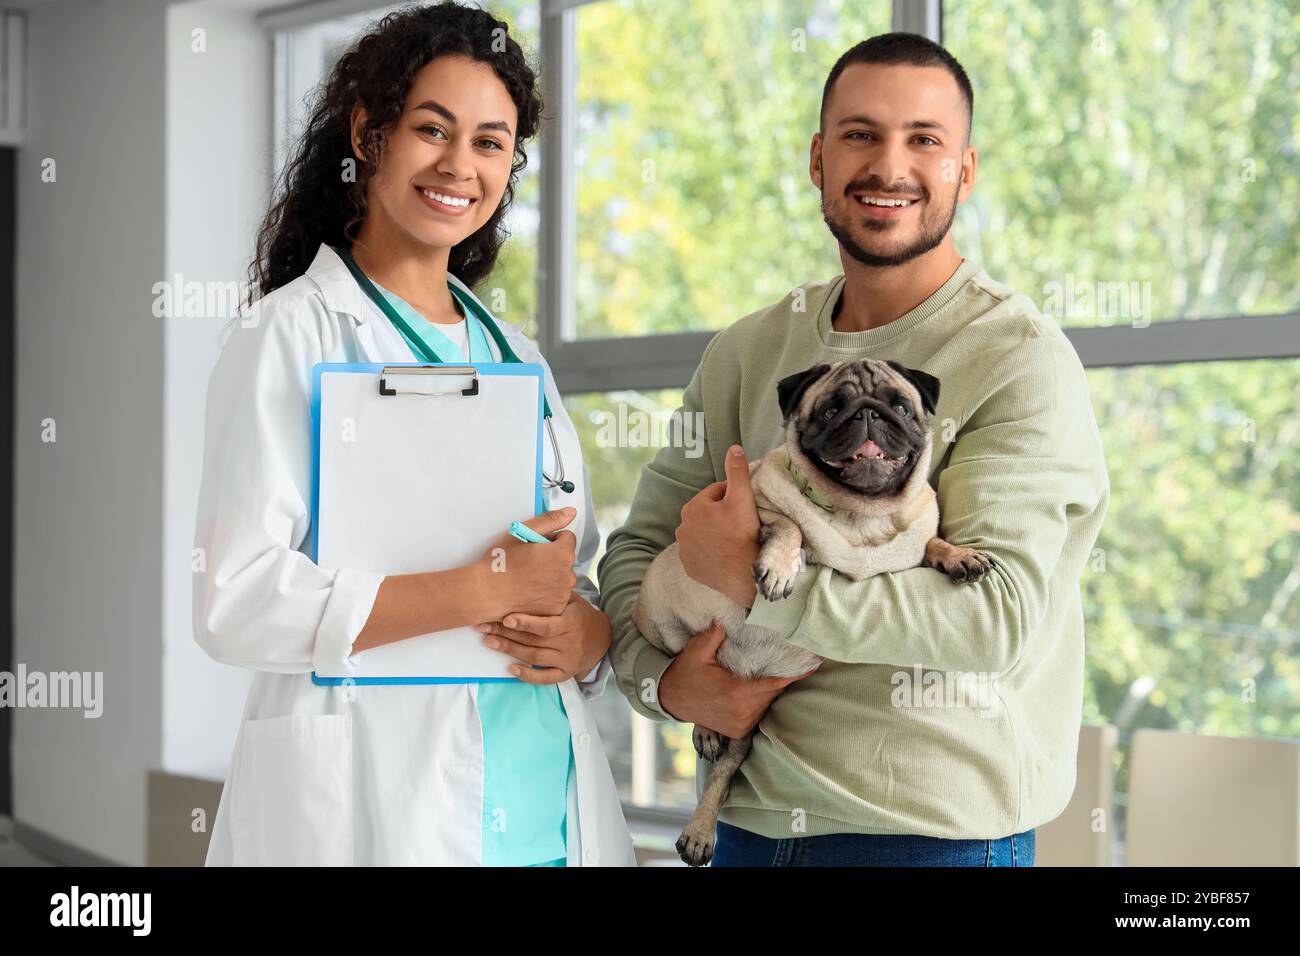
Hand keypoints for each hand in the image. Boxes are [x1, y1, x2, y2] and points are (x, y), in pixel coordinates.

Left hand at [476, 593, 610, 684]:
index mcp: (570, 622)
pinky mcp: (565, 673)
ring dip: (510, 650)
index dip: (526, 622)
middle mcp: (568, 642)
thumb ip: (556, 592)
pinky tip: (511, 669)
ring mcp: (567, 659)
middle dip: (506, 633)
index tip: (506, 617)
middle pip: (533, 640)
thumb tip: (534, 571)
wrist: (602, 639)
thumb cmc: (581, 615)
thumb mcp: (573, 601)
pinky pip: (545, 678)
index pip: (546, 625)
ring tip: (489, 641)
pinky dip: (528, 676)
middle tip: (484, 627)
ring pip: (534, 657)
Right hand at [477, 508, 577, 619]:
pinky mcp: (555, 609)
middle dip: (552, 558)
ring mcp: (562, 594)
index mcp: (562, 553)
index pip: (567, 538)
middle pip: (565, 559)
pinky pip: (556, 596)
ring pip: (561, 578)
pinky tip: (529, 591)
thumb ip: (550, 520)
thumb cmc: (501, 562)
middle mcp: (567, 575)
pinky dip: (547, 593)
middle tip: (529, 562)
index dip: (551, 539)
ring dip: (550, 576)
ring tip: (527, 578)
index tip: (535, 546)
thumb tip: (571, 512)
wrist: (486, 593)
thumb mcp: (522, 533)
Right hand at [656, 621, 814, 737]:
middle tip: (801, 662)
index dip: (796, 675)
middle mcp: (742, 712)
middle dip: (785, 678)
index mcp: (737, 693)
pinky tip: (763, 688)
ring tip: (783, 672)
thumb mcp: (697, 650)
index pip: (775, 683)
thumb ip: (715, 635)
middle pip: (774, 693)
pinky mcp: (738, 731)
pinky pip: (758, 714)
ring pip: (768, 704)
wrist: (670, 700)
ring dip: (773, 690)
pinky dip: (762, 701)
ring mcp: (740, 724)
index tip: (814, 665)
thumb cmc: (685, 673)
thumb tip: (728, 620)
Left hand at [676, 444, 759, 607]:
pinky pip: (701, 553)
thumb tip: (734, 448)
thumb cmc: (742, 534)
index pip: (716, 494)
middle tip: (742, 524)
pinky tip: (725, 554)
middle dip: (722, 515)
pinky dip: (711, 551)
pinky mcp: (689, 567)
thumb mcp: (742, 498)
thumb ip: (737, 471)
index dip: (733, 497)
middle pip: (709, 514)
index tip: (746, 506)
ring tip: (734, 539)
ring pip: (704, 534)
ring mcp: (684, 550)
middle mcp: (682, 528)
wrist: (743, 574)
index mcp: (692, 508)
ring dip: (716, 533)